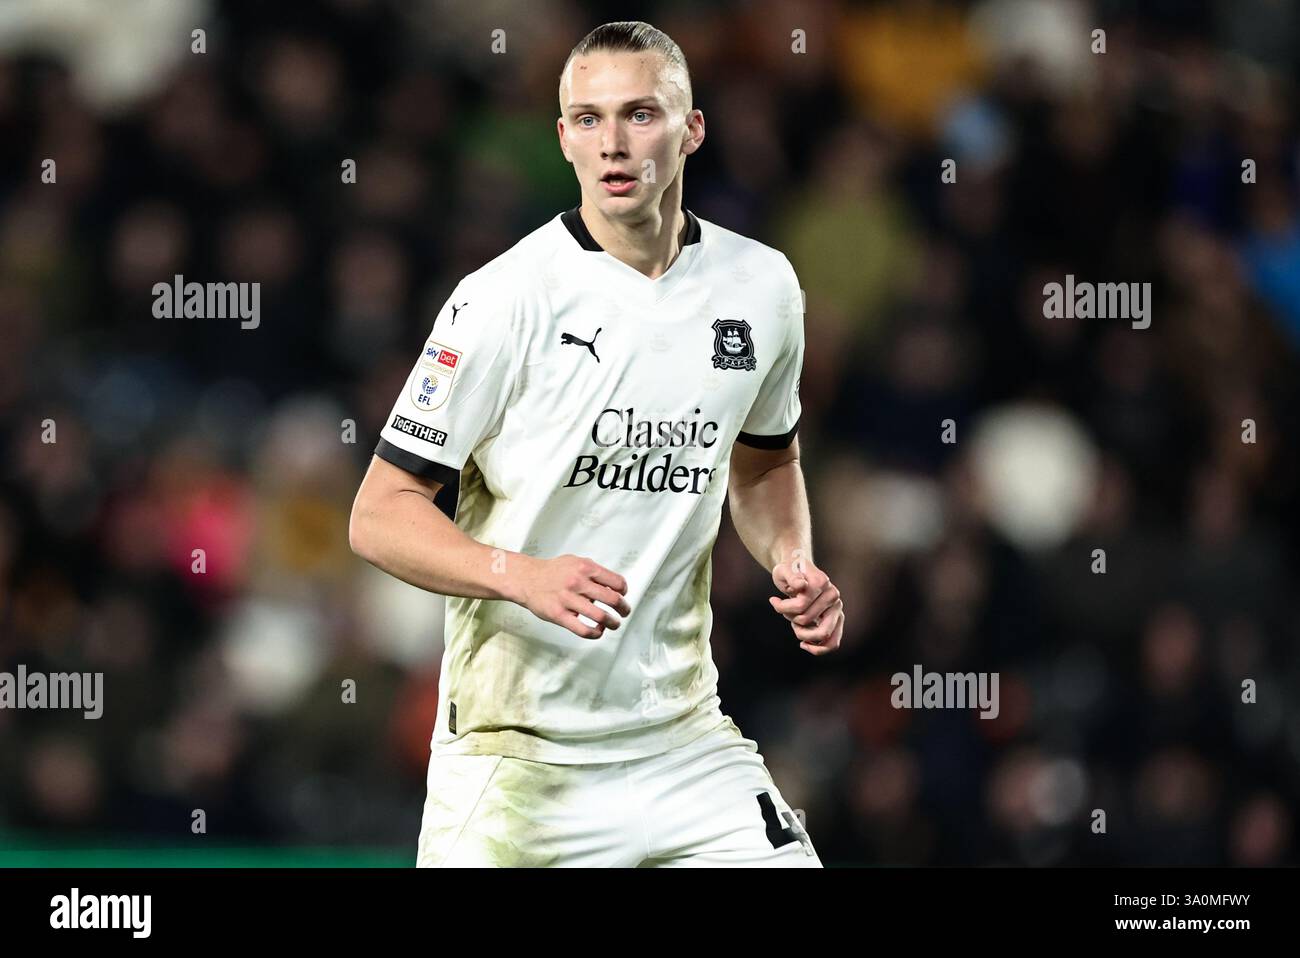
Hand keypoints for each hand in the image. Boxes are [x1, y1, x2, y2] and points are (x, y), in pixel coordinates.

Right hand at [516, 554, 630, 639]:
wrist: (527, 579)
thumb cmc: (552, 571)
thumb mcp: (575, 562)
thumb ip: (593, 572)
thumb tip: (613, 586)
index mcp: (585, 567)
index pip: (616, 582)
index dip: (624, 591)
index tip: (623, 595)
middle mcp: (578, 582)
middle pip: (613, 599)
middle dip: (623, 608)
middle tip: (624, 612)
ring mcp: (568, 600)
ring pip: (600, 617)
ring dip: (613, 623)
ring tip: (614, 623)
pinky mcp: (559, 615)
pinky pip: (583, 630)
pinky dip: (596, 633)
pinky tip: (598, 630)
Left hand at [769, 553, 842, 655]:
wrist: (800, 570)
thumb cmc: (790, 571)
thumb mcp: (784, 570)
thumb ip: (791, 578)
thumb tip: (801, 585)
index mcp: (821, 582)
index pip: (800, 605)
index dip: (782, 607)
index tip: (773, 600)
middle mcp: (833, 595)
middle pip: (808, 620)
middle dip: (792, 621)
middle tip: (787, 613)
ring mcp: (837, 608)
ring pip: (824, 635)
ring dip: (803, 635)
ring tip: (796, 625)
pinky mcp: (838, 620)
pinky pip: (833, 643)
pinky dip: (817, 649)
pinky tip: (804, 644)